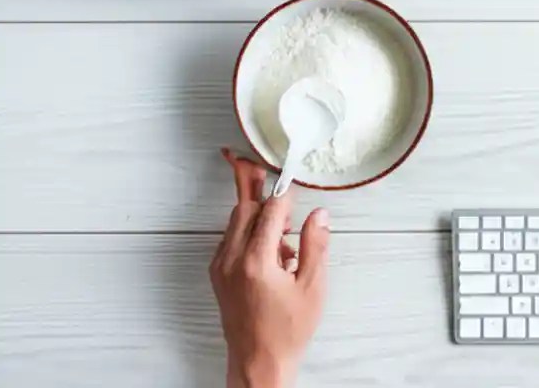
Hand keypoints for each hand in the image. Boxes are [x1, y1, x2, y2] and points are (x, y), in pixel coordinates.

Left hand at [211, 149, 330, 387]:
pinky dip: (249, 234)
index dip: (282, 193)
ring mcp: (221, 268)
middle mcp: (231, 260)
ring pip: (234, 223)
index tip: (292, 181)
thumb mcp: (312, 287)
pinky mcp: (218, 275)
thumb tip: (320, 215)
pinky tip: (274, 251)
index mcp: (256, 262)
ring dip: (257, 216)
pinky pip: (230, 240)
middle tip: (271, 177)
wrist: (259, 361)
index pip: (268, 212)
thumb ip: (315, 245)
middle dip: (260, 193)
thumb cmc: (287, 330)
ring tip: (284, 231)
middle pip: (243, 209)